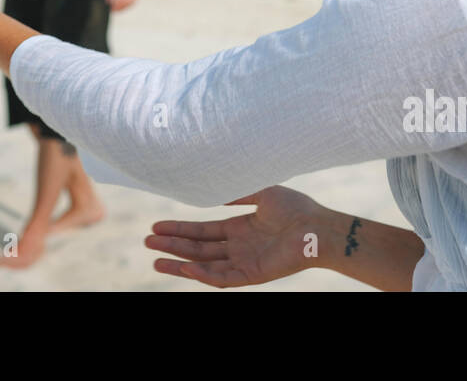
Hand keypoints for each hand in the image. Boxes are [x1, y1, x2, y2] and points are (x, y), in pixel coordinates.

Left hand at [104, 0, 139, 10]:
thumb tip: (108, 1)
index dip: (115, 6)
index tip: (111, 9)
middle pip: (126, 2)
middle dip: (120, 8)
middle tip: (114, 10)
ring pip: (131, 1)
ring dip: (125, 7)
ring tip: (120, 9)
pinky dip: (130, 3)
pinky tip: (126, 5)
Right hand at [145, 185, 325, 287]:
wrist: (319, 227)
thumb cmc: (297, 208)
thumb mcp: (261, 192)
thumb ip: (237, 192)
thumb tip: (211, 187)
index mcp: (240, 229)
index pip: (203, 232)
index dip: (180, 229)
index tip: (157, 225)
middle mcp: (239, 247)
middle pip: (198, 248)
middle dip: (173, 245)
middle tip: (147, 241)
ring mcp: (244, 263)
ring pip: (205, 265)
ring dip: (180, 262)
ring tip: (155, 258)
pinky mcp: (253, 275)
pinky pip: (224, 279)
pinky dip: (204, 275)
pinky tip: (187, 268)